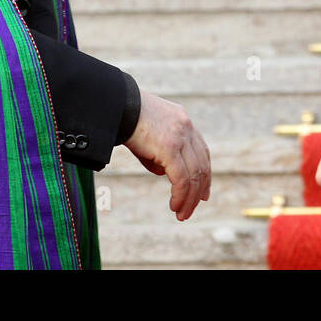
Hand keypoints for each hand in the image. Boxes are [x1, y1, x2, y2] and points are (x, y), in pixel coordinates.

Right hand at [124, 91, 210, 220]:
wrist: (116, 106)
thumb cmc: (126, 119)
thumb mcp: (148, 135)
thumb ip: (160, 152)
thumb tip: (165, 172)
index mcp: (183, 120)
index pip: (202, 151)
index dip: (205, 173)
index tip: (203, 192)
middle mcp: (186, 127)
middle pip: (202, 164)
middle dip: (200, 190)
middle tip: (193, 207)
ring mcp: (180, 137)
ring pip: (194, 175)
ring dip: (189, 198)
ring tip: (182, 213)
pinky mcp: (170, 148)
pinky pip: (182, 178)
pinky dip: (181, 195)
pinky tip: (175, 206)